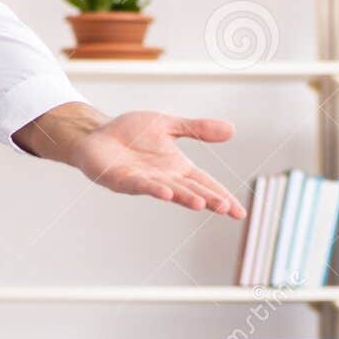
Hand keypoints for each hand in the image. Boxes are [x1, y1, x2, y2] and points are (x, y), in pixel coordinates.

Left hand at [66, 110, 245, 216]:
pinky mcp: (122, 180)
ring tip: (201, 204)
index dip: (222, 197)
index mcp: (178, 168)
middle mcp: (164, 179)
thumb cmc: (131, 132)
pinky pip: (140, 185)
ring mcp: (144, 181)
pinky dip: (153, 189)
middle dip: (209, 200)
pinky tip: (166, 192)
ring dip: (184, 198)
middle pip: (192, 191)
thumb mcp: (168, 125)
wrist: (98, 133)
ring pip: (169, 191)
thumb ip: (197, 128)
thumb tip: (232, 129)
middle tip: (227, 209)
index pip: (206, 185)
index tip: (240, 212)